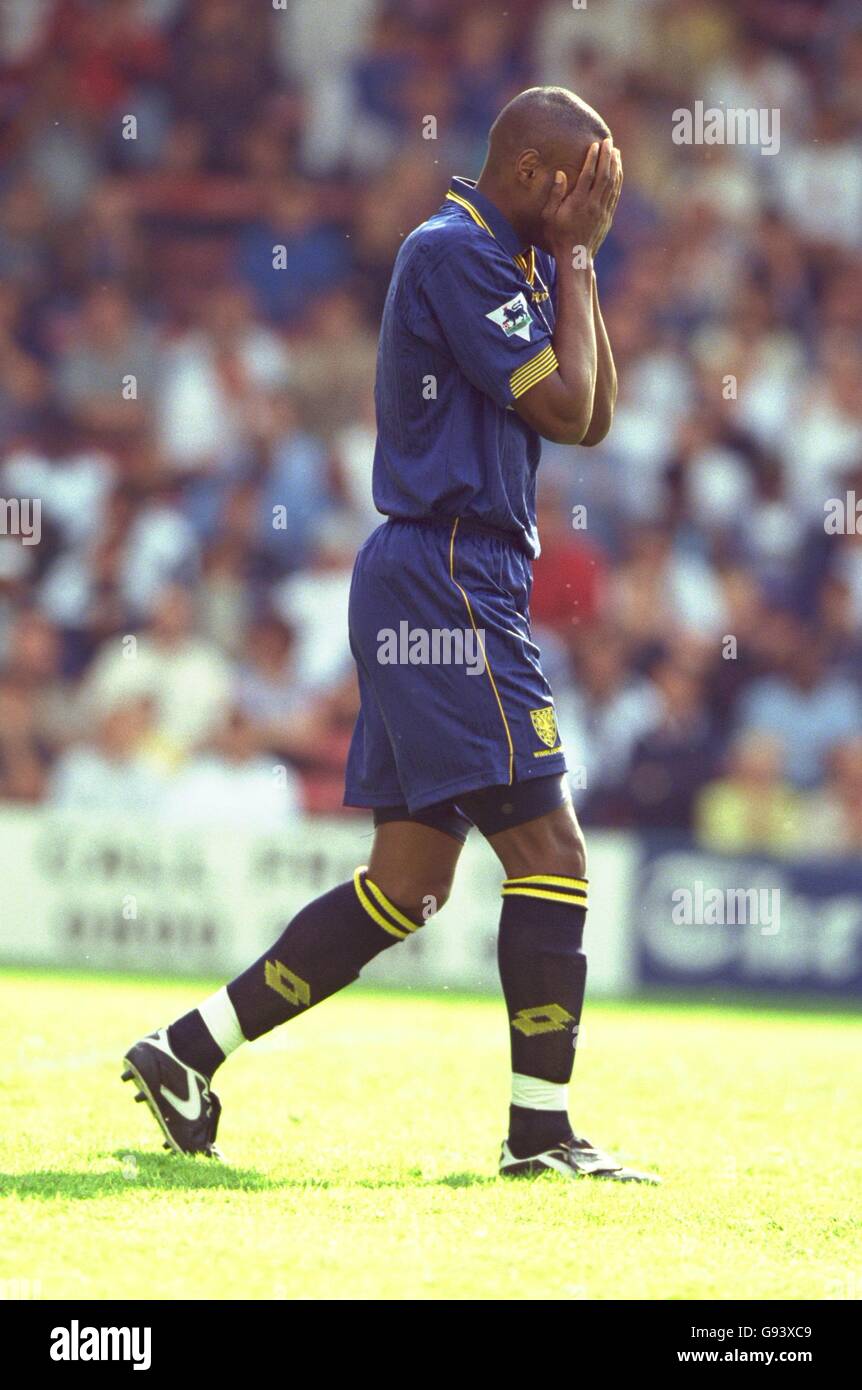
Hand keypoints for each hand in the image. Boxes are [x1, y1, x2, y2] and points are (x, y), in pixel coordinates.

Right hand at [541, 137, 622, 262]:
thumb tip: (560, 174)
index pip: (588, 175)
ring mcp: (602, 211)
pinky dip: (618, 180)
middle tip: (608, 141)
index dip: (592, 159)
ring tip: (616, 151)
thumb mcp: (549, 217)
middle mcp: (593, 205)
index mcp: (578, 203)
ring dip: (615, 166)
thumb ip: (555, 195)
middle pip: (604, 175)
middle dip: (607, 156)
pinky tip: (618, 170)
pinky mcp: (608, 216)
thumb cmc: (558, 236)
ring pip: (613, 183)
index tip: (595, 145)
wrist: (576, 257)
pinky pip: (615, 194)